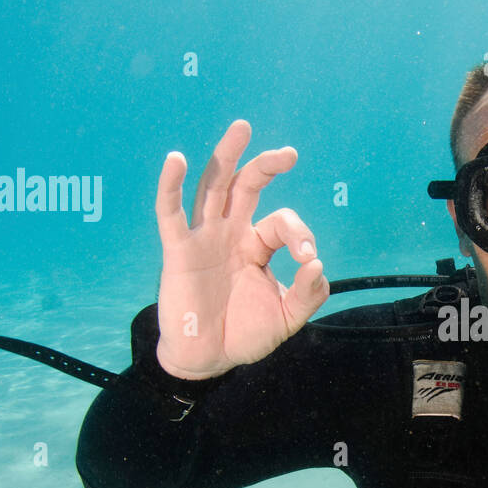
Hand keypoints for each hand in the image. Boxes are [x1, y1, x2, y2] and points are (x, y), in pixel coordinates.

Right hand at [153, 119, 328, 378]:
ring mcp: (204, 238)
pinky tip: (176, 159)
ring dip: (226, 156)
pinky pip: (170, 212)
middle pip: (247, 186)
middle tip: (290, 153)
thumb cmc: (245, 335)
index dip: (300, 235)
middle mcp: (231, 234)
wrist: (208, 360)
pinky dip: (170, 184)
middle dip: (267, 166)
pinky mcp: (178, 250)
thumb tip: (317, 265)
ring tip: (242, 128)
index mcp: (257, 246)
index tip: (308, 261)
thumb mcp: (287, 318)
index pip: (282, 223)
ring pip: (213, 187)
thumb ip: (307, 295)